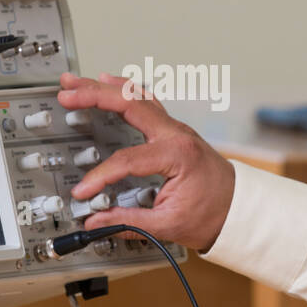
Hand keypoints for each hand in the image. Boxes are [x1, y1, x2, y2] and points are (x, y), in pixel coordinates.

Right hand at [56, 72, 235, 252]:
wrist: (240, 209)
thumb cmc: (213, 214)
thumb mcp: (168, 225)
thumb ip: (128, 222)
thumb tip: (95, 221)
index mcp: (177, 155)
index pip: (127, 160)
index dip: (100, 177)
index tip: (84, 192)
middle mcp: (177, 134)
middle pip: (130, 104)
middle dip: (94, 96)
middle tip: (67, 93)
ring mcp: (176, 128)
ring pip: (137, 95)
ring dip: (105, 86)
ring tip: (77, 81)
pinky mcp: (173, 131)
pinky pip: (146, 101)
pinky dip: (124, 90)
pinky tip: (108, 84)